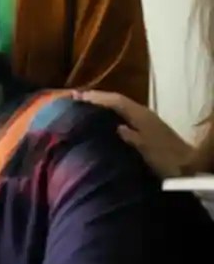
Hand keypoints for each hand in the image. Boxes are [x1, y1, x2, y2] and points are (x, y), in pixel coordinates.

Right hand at [72, 90, 194, 177]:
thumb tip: (116, 127)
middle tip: (76, 98)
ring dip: (103, 104)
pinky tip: (103, 119)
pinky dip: (111, 113)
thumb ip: (132, 137)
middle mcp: (143, 113)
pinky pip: (124, 114)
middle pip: (117, 100)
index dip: (97, 98)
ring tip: (85, 106)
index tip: (77, 97)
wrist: (187, 166)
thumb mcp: (147, 149)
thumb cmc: (165, 158)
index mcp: (141, 116)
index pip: (116, 101)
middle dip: (97, 98)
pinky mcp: (146, 127)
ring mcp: (145, 120)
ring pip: (120, 107)